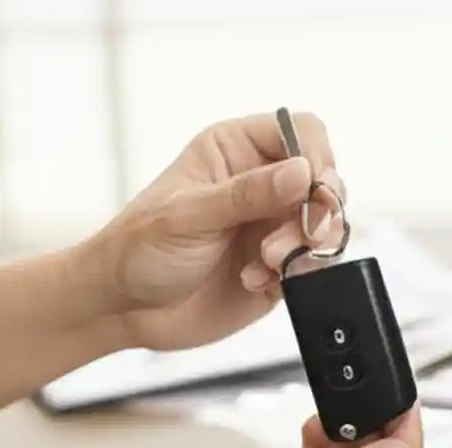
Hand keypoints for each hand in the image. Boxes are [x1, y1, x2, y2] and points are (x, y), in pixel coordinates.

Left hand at [86, 111, 348, 350]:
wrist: (123, 310)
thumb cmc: (138, 251)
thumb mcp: (190, 215)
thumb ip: (249, 194)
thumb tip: (303, 171)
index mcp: (236, 151)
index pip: (301, 131)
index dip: (316, 155)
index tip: (313, 187)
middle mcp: (262, 185)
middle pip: (325, 179)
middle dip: (320, 209)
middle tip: (302, 234)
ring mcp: (273, 226)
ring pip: (328, 224)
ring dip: (308, 246)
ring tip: (268, 262)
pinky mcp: (281, 267)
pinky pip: (316, 265)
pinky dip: (297, 275)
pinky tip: (255, 281)